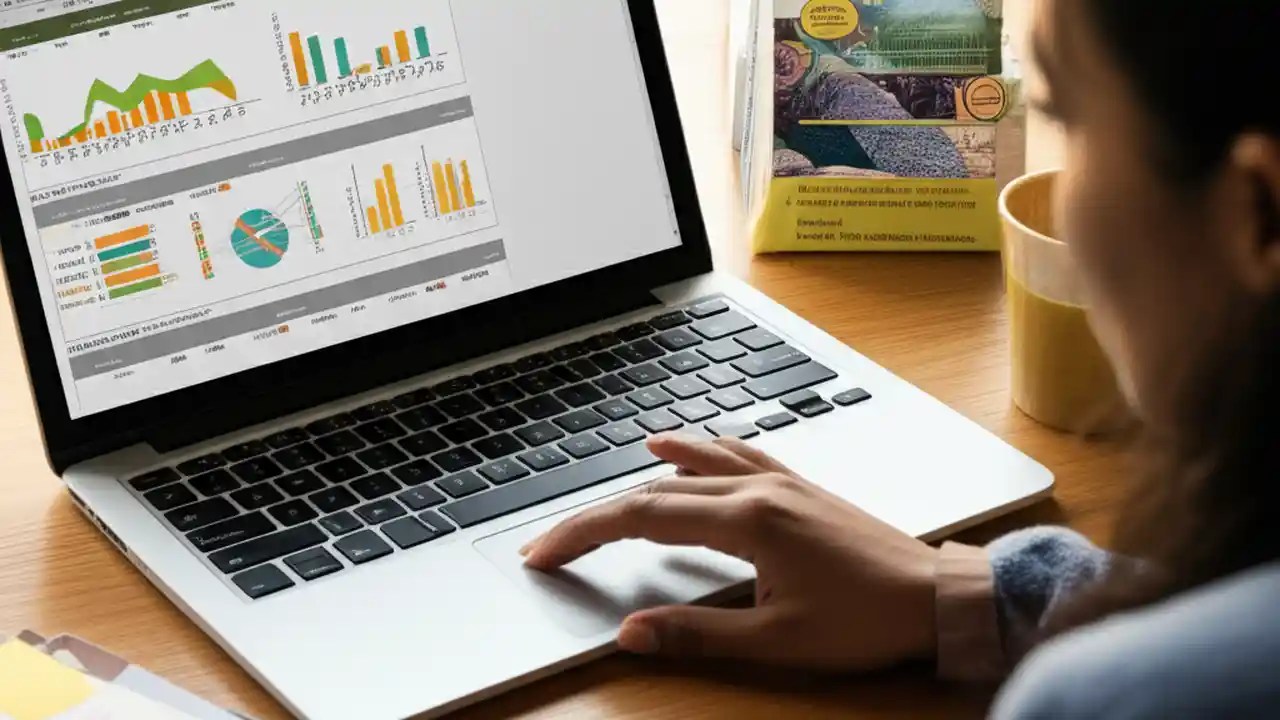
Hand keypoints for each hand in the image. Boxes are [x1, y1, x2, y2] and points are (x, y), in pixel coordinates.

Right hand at [521, 433, 940, 670]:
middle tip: (558, 539)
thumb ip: (697, 634)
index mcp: (748, 520)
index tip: (544, 552)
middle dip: (601, 513)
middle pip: (658, 488)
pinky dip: (704, 450)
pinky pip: (740, 455)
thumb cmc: (867, 620)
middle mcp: (760, 489)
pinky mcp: (802, 488)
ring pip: (698, 462)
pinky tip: (692, 446)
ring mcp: (783, 483)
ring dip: (649, 471)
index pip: (642, 517)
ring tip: (615, 471)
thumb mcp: (776, 641)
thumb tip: (631, 632)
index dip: (585, 533)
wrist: (938, 598)